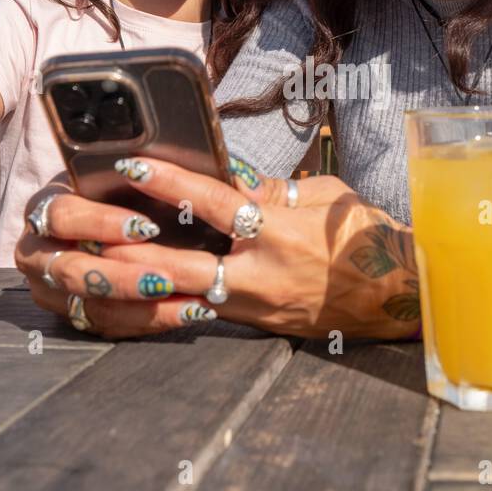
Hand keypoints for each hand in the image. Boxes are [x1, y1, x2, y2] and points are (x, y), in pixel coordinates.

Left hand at [15, 159, 419, 341]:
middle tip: (91, 234)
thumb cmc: (367, 238)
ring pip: (184, 295)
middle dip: (131, 250)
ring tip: (101, 267)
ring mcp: (256, 306)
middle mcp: (260, 273)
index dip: (169, 182)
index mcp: (278, 232)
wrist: (401, 297)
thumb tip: (235, 182)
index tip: (133, 165)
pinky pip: (207, 309)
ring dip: (143, 282)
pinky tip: (145, 290)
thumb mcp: (325, 199)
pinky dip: (176, 297)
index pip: (212, 203)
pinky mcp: (257, 325)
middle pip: (178, 263)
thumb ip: (276, 190)